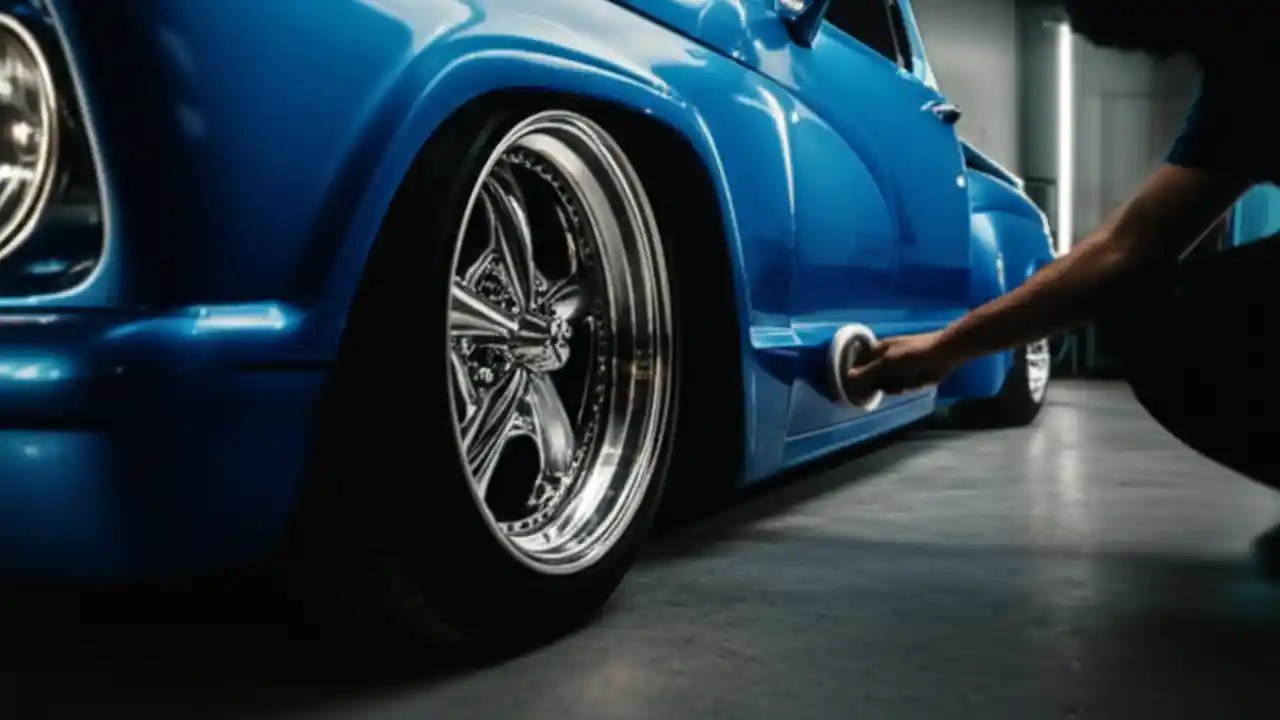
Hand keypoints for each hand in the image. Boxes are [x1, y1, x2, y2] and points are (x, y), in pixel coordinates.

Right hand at [843, 331, 961, 397]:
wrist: (942, 355)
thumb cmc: (913, 353)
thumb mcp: (888, 362)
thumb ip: (868, 371)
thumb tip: (848, 377)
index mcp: (878, 350)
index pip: (859, 364)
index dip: (856, 375)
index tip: (854, 387)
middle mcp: (884, 360)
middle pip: (870, 378)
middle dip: (876, 384)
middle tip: (884, 385)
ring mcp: (896, 370)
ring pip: (883, 385)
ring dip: (892, 387)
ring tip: (903, 382)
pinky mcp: (906, 379)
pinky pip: (897, 388)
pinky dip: (902, 388)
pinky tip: (911, 383)